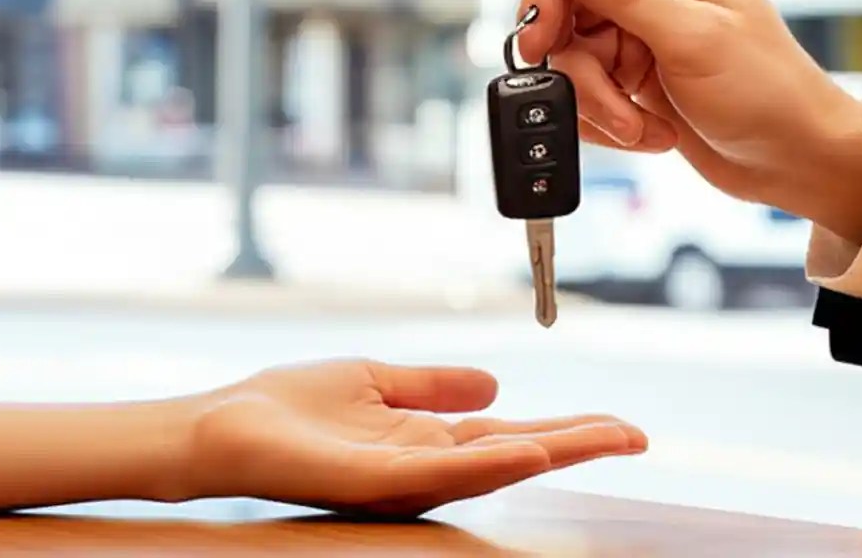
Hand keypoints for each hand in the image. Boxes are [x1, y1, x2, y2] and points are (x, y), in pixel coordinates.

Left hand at [176, 360, 646, 516]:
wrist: (223, 426)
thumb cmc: (287, 407)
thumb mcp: (375, 381)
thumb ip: (433, 384)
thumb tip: (494, 381)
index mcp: (428, 440)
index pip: (513, 432)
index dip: (567, 427)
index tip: (618, 423)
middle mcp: (426, 464)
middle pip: (518, 453)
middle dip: (578, 443)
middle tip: (637, 435)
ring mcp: (403, 476)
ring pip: (494, 467)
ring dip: (551, 451)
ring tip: (605, 438)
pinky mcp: (374, 480)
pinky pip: (440, 474)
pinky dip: (488, 463)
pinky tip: (526, 448)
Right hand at [517, 0, 861, 243]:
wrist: (793, 161)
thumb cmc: (769, 94)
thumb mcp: (693, 39)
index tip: (538, 45)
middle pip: (569, 16)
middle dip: (583, 72)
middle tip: (606, 101)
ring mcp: (642, 36)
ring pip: (574, 63)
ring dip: (601, 106)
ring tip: (641, 128)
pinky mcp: (635, 78)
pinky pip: (587, 96)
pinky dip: (609, 122)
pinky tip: (650, 132)